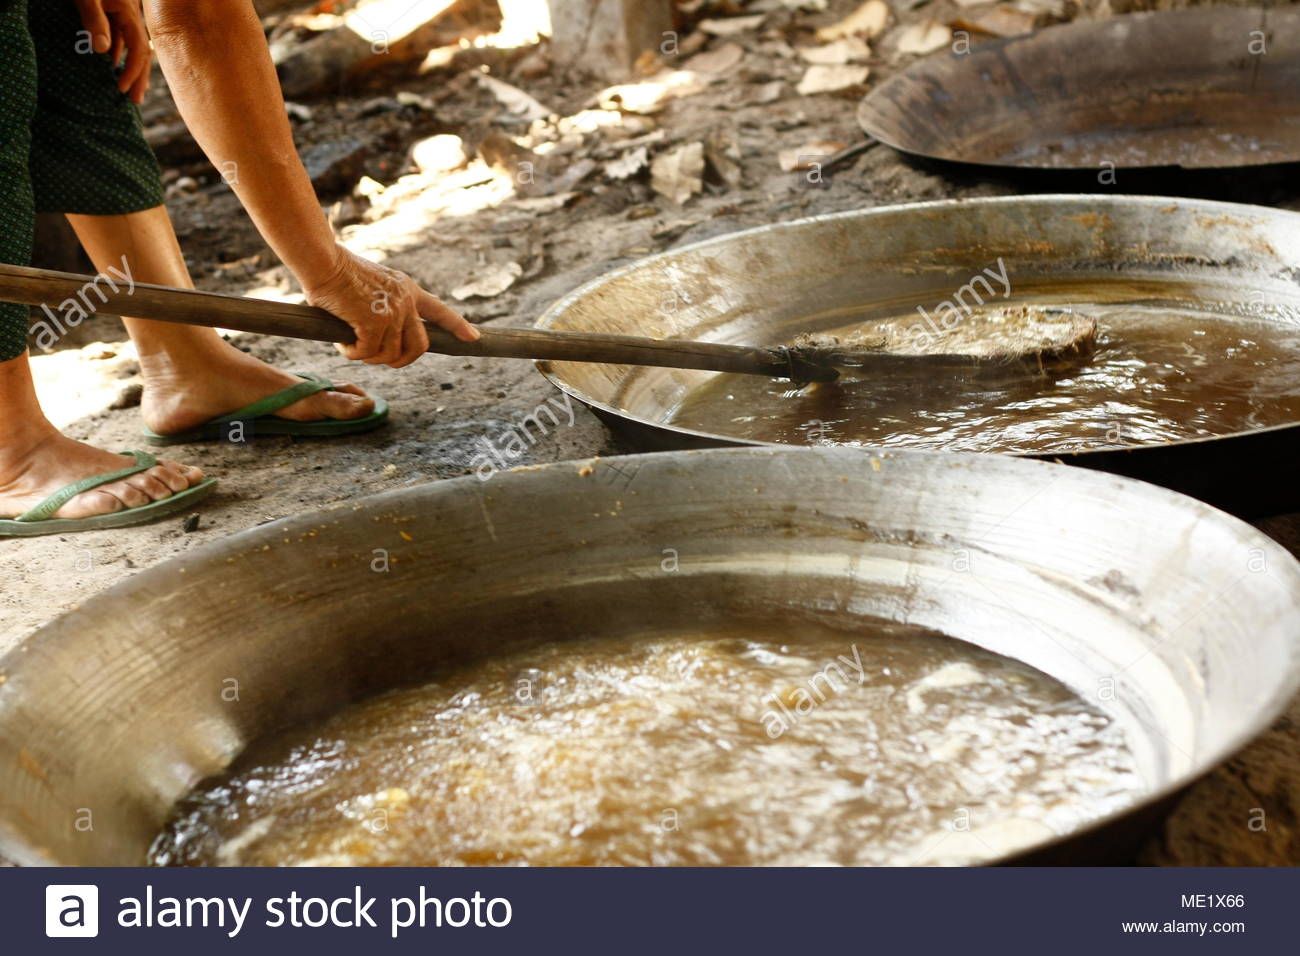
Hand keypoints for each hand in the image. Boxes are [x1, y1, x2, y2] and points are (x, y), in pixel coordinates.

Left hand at [74, 0, 151, 103]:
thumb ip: (94, 21)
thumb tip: (104, 52)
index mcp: (128, 11)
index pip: (139, 50)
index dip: (133, 72)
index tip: (122, 89)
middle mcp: (131, 13)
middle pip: (141, 50)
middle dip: (139, 76)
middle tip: (135, 100)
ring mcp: (124, 9)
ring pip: (132, 42)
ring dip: (131, 64)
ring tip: (129, 84)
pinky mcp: (113, 6)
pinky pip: (121, 33)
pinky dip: (120, 49)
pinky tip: (113, 58)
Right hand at [305, 246, 479, 368]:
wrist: (323, 261)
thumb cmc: (337, 271)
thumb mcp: (373, 285)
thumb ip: (384, 305)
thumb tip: (378, 334)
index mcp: (408, 289)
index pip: (440, 310)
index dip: (458, 326)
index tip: (473, 338)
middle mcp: (406, 302)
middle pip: (419, 346)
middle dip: (401, 360)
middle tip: (379, 359)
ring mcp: (393, 313)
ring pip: (389, 354)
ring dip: (367, 356)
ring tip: (349, 344)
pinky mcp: (374, 323)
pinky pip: (366, 353)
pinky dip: (352, 353)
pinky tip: (341, 342)